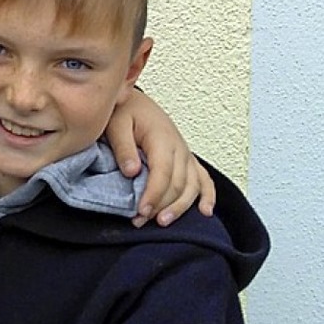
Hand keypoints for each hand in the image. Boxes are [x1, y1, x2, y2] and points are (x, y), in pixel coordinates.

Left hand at [105, 89, 215, 227]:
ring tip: (163, 222)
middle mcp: (179, 147)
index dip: (154, 194)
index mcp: (162, 138)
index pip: (163, 172)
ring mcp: (185, 153)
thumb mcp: (116, 124)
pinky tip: (205, 211)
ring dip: (180, 207)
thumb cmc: (123, 111)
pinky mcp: (186, 158)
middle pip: (178, 183)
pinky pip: (203, 179)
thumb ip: (123, 147)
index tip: (140, 211)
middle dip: (162, 205)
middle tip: (141, 221)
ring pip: (192, 186)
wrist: (133, 101)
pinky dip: (207, 195)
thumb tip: (132, 171)